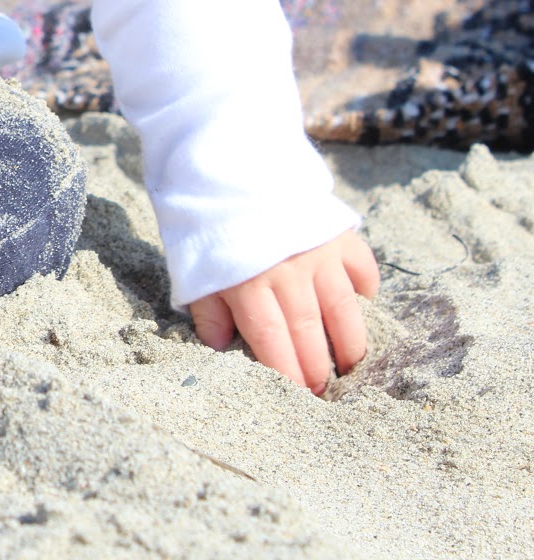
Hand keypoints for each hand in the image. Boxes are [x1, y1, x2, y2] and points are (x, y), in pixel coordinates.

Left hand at [190, 229, 379, 394]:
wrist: (228, 162)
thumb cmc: (205, 221)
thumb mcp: (192, 266)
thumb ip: (209, 309)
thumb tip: (222, 347)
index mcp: (248, 284)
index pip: (273, 342)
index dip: (287, 373)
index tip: (297, 397)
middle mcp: (289, 273)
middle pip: (309, 332)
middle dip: (318, 367)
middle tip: (324, 392)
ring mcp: (319, 253)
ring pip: (343, 309)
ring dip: (349, 342)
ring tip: (351, 365)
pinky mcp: (339, 233)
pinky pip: (362, 268)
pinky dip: (365, 289)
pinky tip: (364, 305)